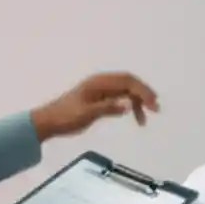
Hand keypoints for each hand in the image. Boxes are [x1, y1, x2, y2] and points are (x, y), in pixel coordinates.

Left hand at [31, 72, 158, 141]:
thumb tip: (129, 104)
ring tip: (144, 121)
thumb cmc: (66, 117)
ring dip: (138, 102)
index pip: (127, 81)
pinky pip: (120, 97)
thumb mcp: (87, 114)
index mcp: (99, 83)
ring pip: (126, 91)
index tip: (153, 105)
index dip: (143, 91)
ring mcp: (101, 90)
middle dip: (144, 94)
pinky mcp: (100, 98)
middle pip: (129, 83)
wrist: (49, 122)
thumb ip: (108, 108)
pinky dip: (129, 106)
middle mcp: (102, 83)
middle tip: (155, 109)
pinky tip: (133, 117)